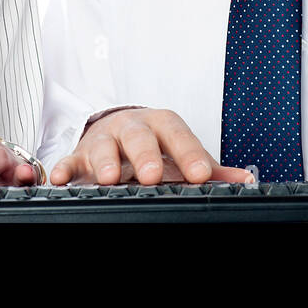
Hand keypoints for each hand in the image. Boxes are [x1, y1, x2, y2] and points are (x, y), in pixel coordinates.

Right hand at [49, 108, 253, 185]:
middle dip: (145, 155)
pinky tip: (61, 179)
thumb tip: (246, 181)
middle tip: (152, 175)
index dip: (189, 153)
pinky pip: (69, 160)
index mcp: (161, 125)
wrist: (116, 130)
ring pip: (102, 146)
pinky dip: (64, 169)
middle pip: (138, 136)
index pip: (178, 135)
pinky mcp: (78, 156)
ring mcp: (103, 140)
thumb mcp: (180, 153)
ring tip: (111, 178)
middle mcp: (131, 128)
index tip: (200, 174)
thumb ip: (208, 167)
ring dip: (105, 161)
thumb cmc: (155, 145)